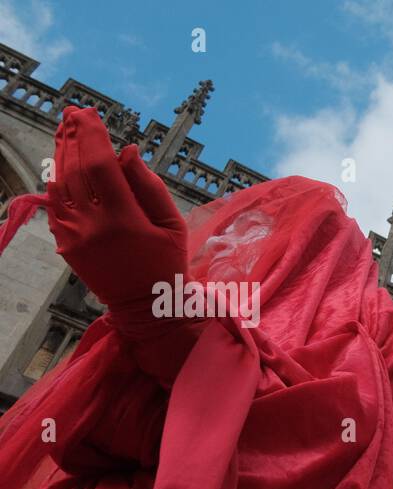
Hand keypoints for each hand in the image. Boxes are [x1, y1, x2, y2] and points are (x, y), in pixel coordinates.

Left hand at [46, 106, 187, 314]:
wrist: (146, 308)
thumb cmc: (167, 264)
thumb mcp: (171, 225)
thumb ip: (150, 187)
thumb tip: (127, 152)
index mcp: (124, 221)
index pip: (101, 165)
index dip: (93, 135)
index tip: (90, 113)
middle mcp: (92, 226)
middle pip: (75, 169)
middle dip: (73, 136)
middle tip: (73, 112)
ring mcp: (74, 236)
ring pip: (60, 183)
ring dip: (61, 153)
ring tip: (66, 129)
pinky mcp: (65, 244)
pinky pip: (56, 204)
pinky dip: (57, 178)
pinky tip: (62, 162)